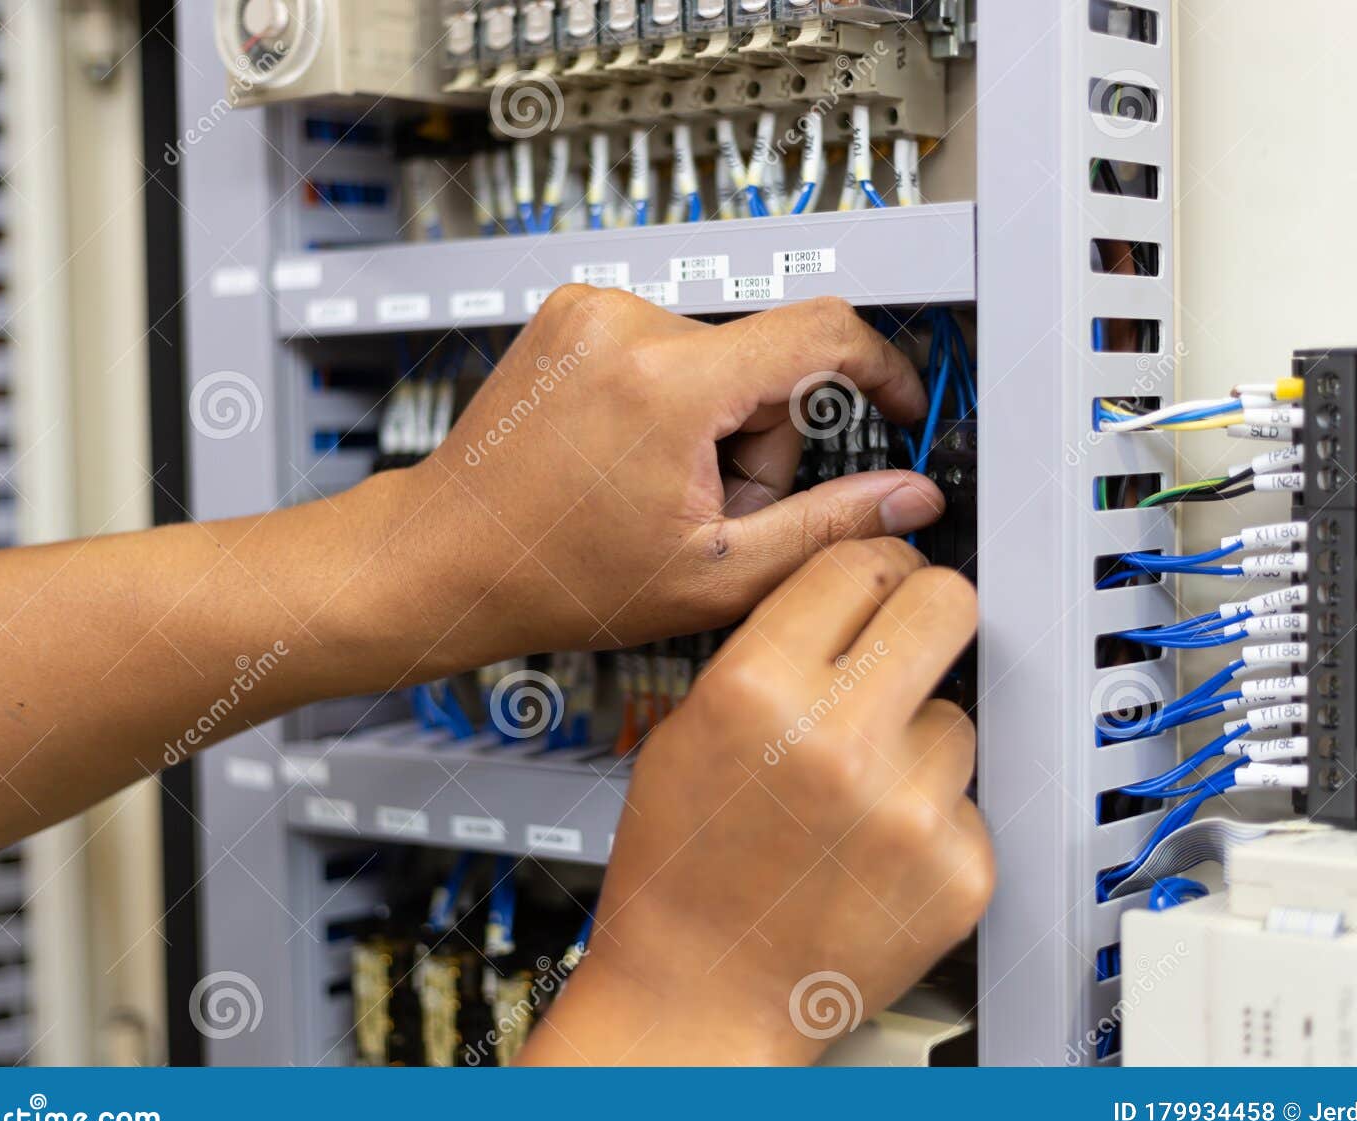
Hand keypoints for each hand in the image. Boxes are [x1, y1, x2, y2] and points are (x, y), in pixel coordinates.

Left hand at [348, 287, 942, 675]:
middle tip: (706, 508)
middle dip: (763, 440)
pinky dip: (673, 399)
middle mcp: (627, 323)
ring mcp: (593, 310)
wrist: (449, 555)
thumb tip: (907, 496)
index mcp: (669, 382)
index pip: (824, 333)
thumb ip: (828, 529)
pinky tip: (629, 455)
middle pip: (768, 361)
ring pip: (721, 357)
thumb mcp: (715, 575)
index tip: (899, 404)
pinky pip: (670, 345)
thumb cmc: (555, 574)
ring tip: (656, 487)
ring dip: (717, 422)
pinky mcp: (573, 313)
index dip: (882, 370)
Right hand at [518, 539, 990, 1064]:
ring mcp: (910, 809)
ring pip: (959, 713)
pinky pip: (970, 797)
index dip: (873, 568)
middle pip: (945, 604)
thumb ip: (772, 648)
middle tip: (909, 642)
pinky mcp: (960, 869)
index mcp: (757, 690)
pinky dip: (934, 815)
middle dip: (927, 612)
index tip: (881, 580)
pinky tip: (878, 850)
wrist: (701, 995)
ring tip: (859, 794)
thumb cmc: (683, 870)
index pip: (860, 563)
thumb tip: (854, 588)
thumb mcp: (688, 729)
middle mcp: (839, 741)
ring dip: (920, 737)